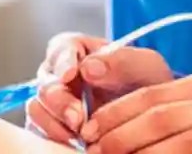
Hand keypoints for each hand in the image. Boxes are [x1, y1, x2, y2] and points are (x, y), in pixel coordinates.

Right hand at [26, 32, 174, 144]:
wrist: (154, 117)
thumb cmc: (149, 84)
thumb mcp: (145, 66)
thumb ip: (120, 61)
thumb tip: (87, 68)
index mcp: (80, 51)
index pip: (61, 48)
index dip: (62, 61)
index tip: (70, 74)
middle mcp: (62, 76)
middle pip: (45, 82)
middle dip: (58, 101)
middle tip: (77, 118)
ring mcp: (56, 103)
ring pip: (38, 108)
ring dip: (54, 123)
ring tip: (79, 136)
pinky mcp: (55, 127)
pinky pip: (41, 132)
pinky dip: (54, 138)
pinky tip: (74, 145)